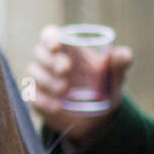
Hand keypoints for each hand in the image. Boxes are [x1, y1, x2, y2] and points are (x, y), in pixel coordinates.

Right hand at [27, 25, 132, 142]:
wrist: (96, 119)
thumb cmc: (104, 89)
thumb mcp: (115, 77)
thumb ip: (120, 64)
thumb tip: (123, 55)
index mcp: (68, 49)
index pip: (50, 35)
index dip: (50, 38)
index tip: (56, 46)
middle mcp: (51, 61)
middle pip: (39, 52)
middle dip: (50, 60)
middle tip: (66, 71)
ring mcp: (41, 80)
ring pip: (32, 72)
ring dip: (47, 80)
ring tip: (64, 90)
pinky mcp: (36, 98)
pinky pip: (30, 95)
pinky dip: (43, 100)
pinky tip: (57, 107)